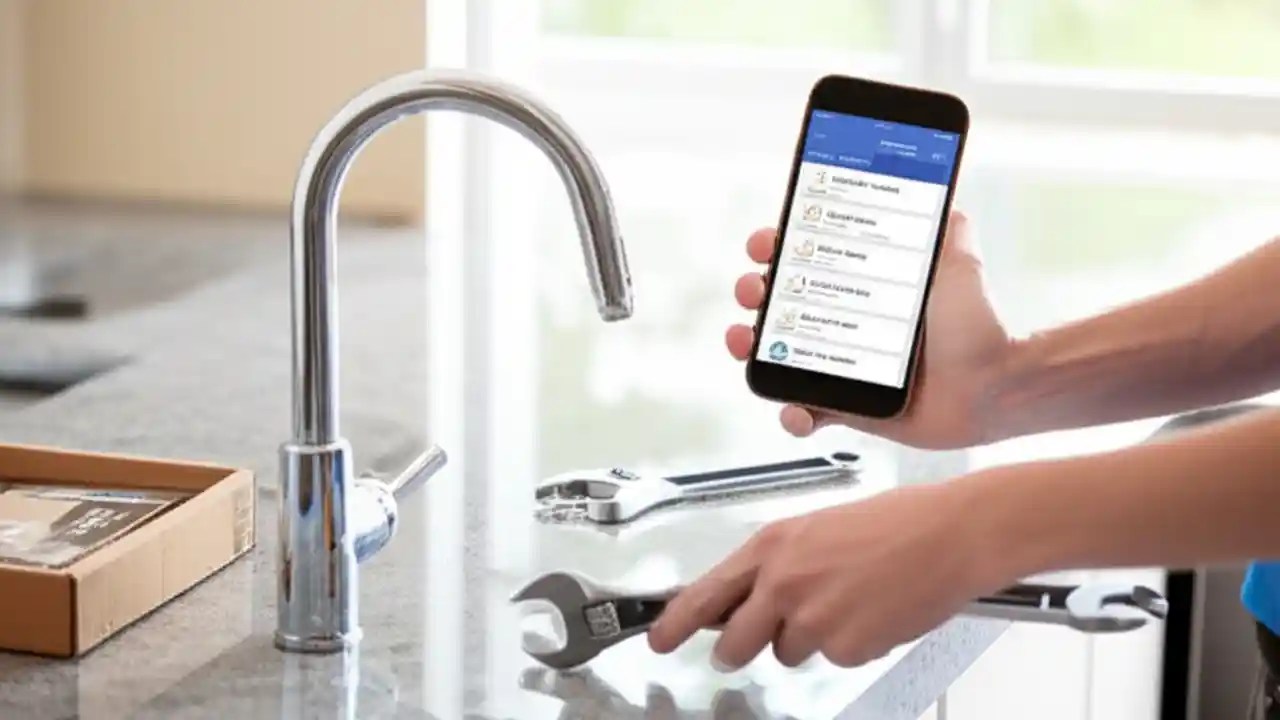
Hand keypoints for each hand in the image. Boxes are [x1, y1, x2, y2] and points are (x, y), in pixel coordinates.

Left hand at [647, 480, 1004, 668]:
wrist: (949, 534)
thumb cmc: (894, 522)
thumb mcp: (817, 530)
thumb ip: (777, 564)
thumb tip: (749, 597)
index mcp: (772, 546)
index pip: (706, 593)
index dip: (675, 622)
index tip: (659, 638)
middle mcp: (784, 583)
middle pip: (735, 642)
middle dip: (738, 648)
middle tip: (751, 643)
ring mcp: (814, 619)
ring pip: (788, 651)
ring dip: (808, 638)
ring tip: (848, 600)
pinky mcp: (846, 647)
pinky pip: (835, 657)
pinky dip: (851, 643)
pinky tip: (874, 611)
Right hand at [728, 211, 1015, 448]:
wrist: (996, 388)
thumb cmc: (980, 328)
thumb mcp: (958, 268)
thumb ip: (947, 232)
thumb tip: (945, 195)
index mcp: (865, 288)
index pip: (809, 261)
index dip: (778, 248)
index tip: (765, 243)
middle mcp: (848, 325)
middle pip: (781, 304)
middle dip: (754, 293)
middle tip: (753, 290)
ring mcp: (844, 367)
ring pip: (780, 356)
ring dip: (752, 348)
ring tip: (745, 342)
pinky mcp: (850, 408)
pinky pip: (807, 411)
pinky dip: (792, 413)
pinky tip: (796, 409)